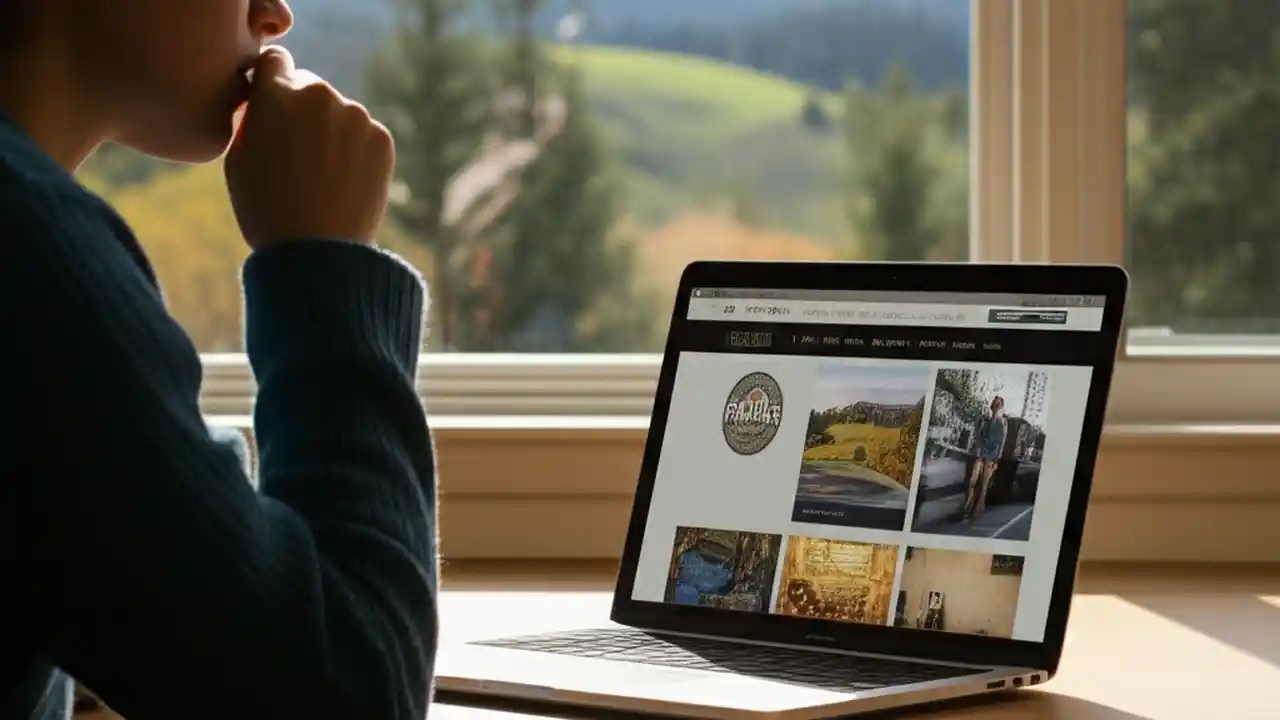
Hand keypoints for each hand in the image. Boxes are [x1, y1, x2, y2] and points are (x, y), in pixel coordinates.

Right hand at [225, 46, 394, 248]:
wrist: (318, 252)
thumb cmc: (266, 211)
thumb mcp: (238, 160)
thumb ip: (252, 118)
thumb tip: (265, 101)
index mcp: (275, 95)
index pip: (275, 60)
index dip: (272, 81)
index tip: (273, 101)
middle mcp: (319, 95)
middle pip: (309, 87)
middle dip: (302, 110)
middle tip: (296, 154)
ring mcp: (355, 115)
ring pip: (339, 113)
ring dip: (331, 131)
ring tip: (321, 177)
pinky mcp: (382, 138)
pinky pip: (363, 135)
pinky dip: (355, 151)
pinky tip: (342, 182)